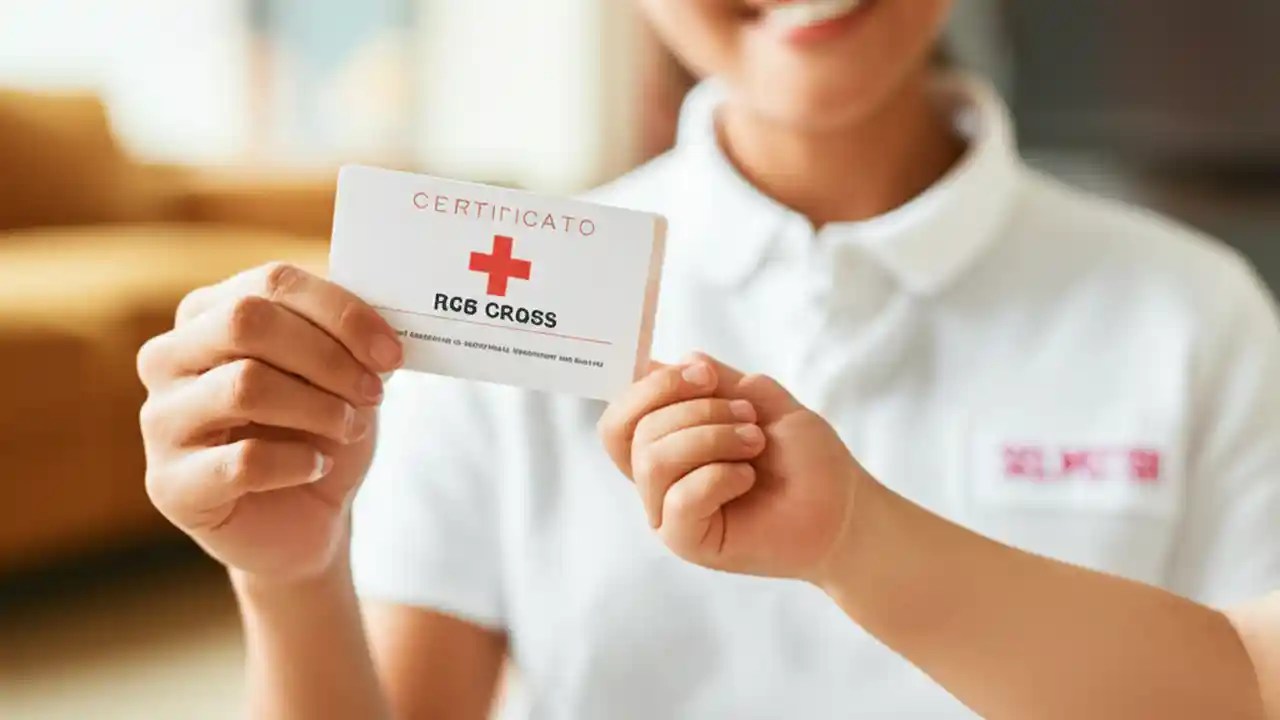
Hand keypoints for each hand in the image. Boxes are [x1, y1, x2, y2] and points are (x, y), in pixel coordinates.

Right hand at [137, 262, 403, 581]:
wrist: (302, 520)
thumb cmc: (316, 432)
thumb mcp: (340, 374)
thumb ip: (344, 337)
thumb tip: (375, 322)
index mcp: (207, 314)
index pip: (272, 282)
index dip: (341, 312)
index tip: (391, 351)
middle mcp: (168, 358)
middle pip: (246, 321)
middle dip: (327, 357)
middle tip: (373, 392)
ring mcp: (160, 421)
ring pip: (244, 386)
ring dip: (318, 407)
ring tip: (349, 427)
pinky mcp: (170, 485)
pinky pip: (244, 460)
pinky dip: (299, 461)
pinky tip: (316, 466)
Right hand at [599, 354, 871, 581]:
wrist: (844, 505)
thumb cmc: (803, 458)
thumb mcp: (759, 399)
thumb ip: (715, 380)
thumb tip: (668, 362)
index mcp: (666, 444)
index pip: (621, 417)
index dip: (651, 386)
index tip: (704, 373)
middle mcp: (659, 480)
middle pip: (638, 431)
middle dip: (698, 410)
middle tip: (750, 418)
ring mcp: (670, 513)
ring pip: (653, 461)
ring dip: (710, 438)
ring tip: (754, 443)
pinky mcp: (688, 542)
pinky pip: (678, 500)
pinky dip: (717, 476)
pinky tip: (747, 477)